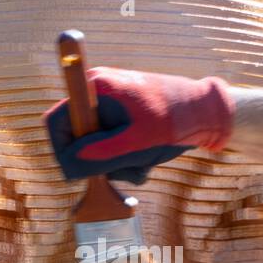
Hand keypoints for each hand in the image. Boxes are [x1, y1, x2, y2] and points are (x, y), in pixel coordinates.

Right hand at [43, 67, 234, 183]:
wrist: (207, 111)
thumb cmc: (174, 121)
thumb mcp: (136, 143)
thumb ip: (101, 155)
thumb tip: (69, 166)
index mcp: (96, 90)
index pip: (56, 122)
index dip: (61, 150)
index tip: (78, 172)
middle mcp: (98, 93)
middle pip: (75, 137)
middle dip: (95, 161)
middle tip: (119, 172)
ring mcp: (109, 105)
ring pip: (93, 145)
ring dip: (113, 164)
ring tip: (140, 166)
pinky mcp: (121, 116)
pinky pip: (109, 143)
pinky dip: (122, 158)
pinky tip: (144, 161)